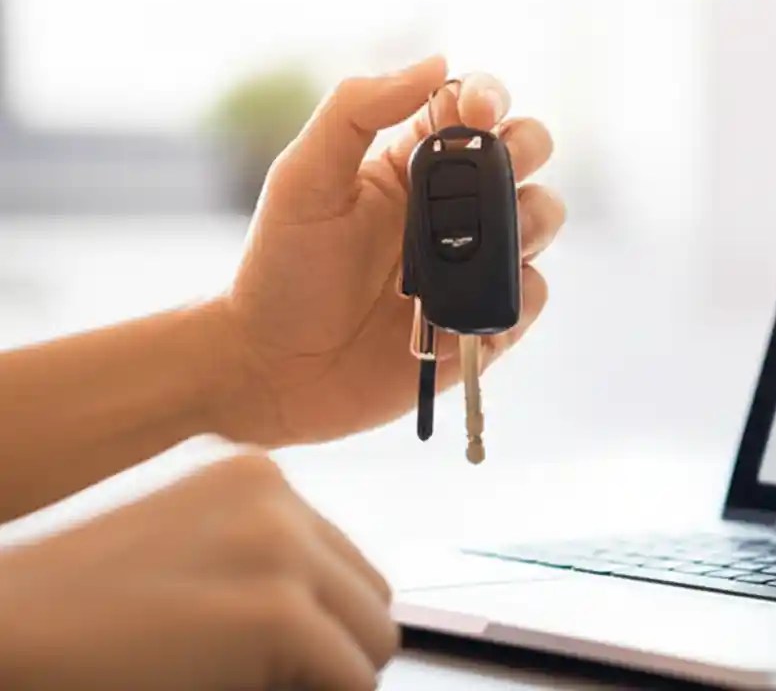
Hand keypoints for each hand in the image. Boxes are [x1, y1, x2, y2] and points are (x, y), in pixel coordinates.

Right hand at [0, 454, 396, 690]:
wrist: (1, 630)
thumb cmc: (74, 606)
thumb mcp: (183, 545)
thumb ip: (257, 556)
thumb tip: (338, 614)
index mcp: (251, 471)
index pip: (341, 559)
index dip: (316, 619)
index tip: (263, 647)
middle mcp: (275, 494)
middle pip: (368, 594)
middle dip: (332, 645)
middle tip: (266, 675)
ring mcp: (280, 547)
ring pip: (374, 639)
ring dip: (327, 674)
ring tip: (250, 681)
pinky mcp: (277, 612)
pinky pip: (352, 680)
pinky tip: (238, 689)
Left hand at [208, 56, 562, 445]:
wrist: (273, 371)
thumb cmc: (279, 272)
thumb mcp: (304, 178)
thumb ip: (358, 109)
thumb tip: (438, 63)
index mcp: (412, 165)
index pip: (472, 110)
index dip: (489, 97)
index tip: (479, 110)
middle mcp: (452, 210)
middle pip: (525, 157)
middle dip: (526, 150)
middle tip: (499, 169)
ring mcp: (471, 266)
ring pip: (541, 221)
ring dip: (529, 223)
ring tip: (479, 250)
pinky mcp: (483, 322)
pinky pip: (530, 298)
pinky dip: (512, 299)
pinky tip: (466, 313)